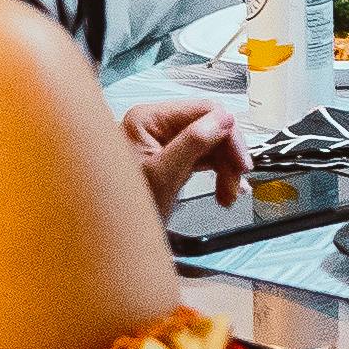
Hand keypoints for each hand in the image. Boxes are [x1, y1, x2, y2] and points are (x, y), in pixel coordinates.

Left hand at [121, 100, 250, 216]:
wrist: (107, 237)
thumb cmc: (121, 208)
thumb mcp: (162, 175)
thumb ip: (192, 143)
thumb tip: (224, 119)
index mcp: (149, 119)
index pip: (204, 111)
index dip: (228, 135)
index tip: (241, 161)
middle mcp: (156, 125)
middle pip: (210, 128)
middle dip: (227, 157)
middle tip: (235, 183)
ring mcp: (164, 142)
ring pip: (210, 145)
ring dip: (225, 169)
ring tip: (228, 195)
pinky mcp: (171, 158)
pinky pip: (203, 158)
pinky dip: (217, 174)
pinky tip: (224, 190)